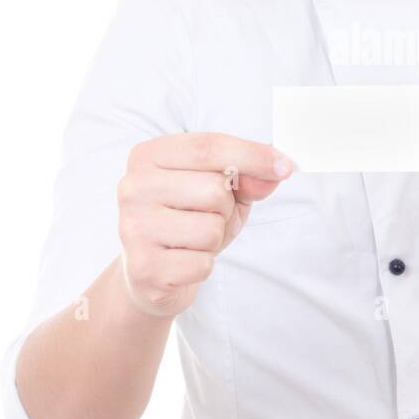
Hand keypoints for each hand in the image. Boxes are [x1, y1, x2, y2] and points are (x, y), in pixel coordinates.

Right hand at [117, 133, 292, 316]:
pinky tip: (183, 261)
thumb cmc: (188, 219)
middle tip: (205, 217)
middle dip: (225, 208)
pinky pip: (202, 263)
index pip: (208, 147)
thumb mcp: (221, 189)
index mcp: (147, 156)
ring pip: (211, 229)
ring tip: (192, 240)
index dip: (253, 155)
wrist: (152, 272)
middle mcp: (132, 187)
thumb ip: (249, 175)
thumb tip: (277, 171)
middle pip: (214, 189)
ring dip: (214, 239)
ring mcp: (133, 227)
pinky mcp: (143, 267)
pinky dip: (203, 266)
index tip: (285, 167)